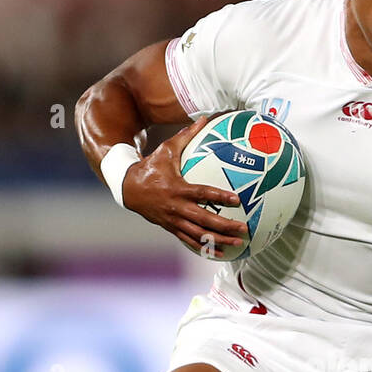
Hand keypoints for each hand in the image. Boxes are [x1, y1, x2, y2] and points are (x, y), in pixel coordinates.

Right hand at [121, 115, 244, 255]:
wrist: (128, 187)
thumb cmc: (151, 166)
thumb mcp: (167, 149)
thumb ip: (187, 135)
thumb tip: (205, 118)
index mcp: (178, 188)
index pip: (202, 194)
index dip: (220, 197)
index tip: (237, 200)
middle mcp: (176, 207)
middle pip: (204, 220)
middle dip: (225, 226)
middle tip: (244, 229)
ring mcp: (173, 220)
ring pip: (199, 235)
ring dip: (219, 241)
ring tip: (238, 244)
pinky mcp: (171, 228)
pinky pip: (190, 241)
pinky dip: (205, 248)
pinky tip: (219, 253)